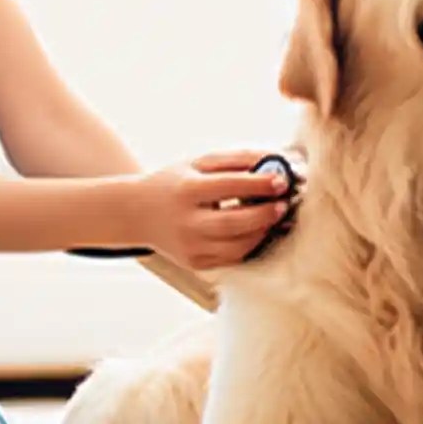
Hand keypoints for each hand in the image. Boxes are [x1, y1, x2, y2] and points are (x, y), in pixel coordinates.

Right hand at [133, 150, 292, 269]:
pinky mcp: (195, 263)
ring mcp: (190, 247)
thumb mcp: (197, 164)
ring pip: (237, 246)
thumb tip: (275, 160)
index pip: (229, 186)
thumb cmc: (175, 183)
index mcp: (186, 191)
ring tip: (275, 216)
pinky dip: (250, 244)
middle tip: (284, 203)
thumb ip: (235, 160)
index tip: (281, 180)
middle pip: (234, 222)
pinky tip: (258, 230)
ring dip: (263, 231)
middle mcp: (186, 222)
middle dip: (265, 214)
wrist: (138, 213)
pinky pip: (232, 258)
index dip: (259, 184)